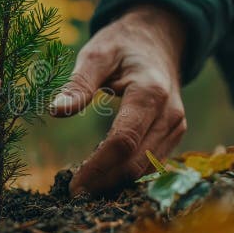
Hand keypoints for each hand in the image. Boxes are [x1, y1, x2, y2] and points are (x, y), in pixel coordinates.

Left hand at [49, 5, 187, 196]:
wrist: (157, 38)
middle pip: (137, 161)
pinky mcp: (175, 133)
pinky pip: (153, 163)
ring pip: (148, 168)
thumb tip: (57, 110)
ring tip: (87, 190)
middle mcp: (170, 114)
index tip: (74, 184)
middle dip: (105, 181)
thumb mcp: (97, 53)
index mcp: (150, 93)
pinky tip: (104, 178)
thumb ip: (79, 83)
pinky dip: (129, 174)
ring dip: (117, 182)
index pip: (124, 141)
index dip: (98, 167)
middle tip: (74, 194)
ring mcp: (176, 126)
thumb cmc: (122, 45)